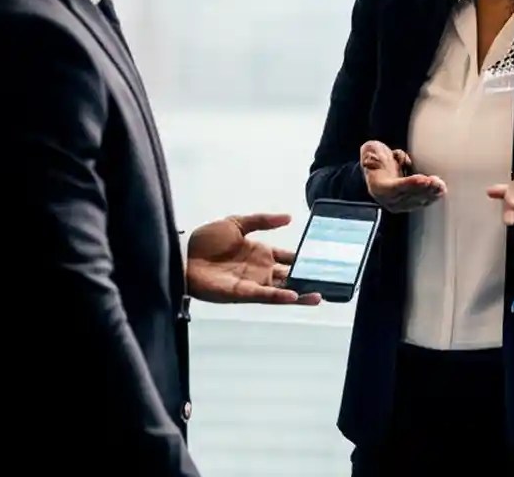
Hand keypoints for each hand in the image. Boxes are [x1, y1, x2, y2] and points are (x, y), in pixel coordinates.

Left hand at [186, 214, 321, 304]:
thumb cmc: (206, 240)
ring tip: (319, 296)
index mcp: (262, 252)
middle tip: (329, 281)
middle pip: (290, 276)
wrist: (183, 256)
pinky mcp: (243, 292)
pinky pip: (265, 295)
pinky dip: (280, 296)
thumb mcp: (237, 223)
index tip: (323, 259)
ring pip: (283, 289)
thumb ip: (263, 220)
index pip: (289, 257)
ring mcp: (254, 282)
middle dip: (309, 279)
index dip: (305, 258)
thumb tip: (289, 217)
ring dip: (301, 293)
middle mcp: (261, 269)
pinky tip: (294, 296)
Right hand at [360, 140, 445, 212]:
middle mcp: (388, 199)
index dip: (409, 184)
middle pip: (408, 196)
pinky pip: (422, 202)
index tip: (423, 178)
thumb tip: (372, 152)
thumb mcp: (370, 152)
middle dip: (423, 189)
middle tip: (435, 181)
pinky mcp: (409, 204)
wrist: (379, 169)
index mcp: (378, 186)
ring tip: (440, 186)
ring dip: (430, 193)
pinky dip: (432, 197)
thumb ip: (372, 153)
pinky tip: (440, 191)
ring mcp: (399, 204)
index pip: (394, 187)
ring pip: (417, 201)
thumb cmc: (376, 159)